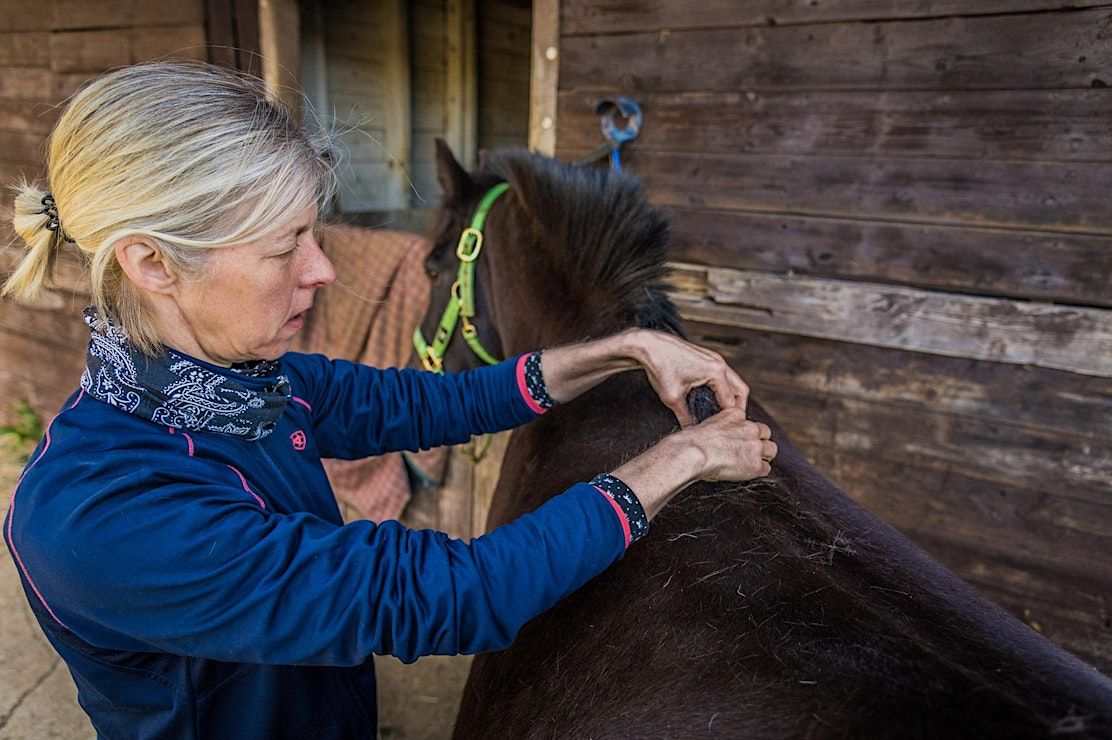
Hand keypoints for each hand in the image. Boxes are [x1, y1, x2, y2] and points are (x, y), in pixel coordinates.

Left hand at [625, 329, 749, 427]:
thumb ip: (684, 417)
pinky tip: (711, 398)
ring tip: (719, 413)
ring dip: (730, 396)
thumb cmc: (660, 365)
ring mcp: (714, 358)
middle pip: (740, 390)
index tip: (721, 429)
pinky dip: (722, 387)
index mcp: (715, 372)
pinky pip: (723, 375)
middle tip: (727, 423)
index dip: (727, 418)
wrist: (649, 345)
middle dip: (736, 408)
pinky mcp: (707, 357)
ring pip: (733, 381)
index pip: (731, 402)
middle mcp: (719, 363)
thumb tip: (690, 430)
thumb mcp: (672, 398)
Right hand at [677, 407, 775, 481]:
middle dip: (760, 441)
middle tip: (748, 451)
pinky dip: (757, 472)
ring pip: (771, 450)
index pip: (749, 421)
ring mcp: (755, 446)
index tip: (737, 439)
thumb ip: (720, 427)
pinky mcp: (756, 465)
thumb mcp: (707, 425)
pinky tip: (745, 473)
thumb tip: (720, 440)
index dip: (745, 431)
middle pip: (766, 433)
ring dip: (763, 456)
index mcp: (735, 414)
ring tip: (750, 463)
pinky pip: (765, 469)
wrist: (693, 453)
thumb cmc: (691, 442)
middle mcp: (749, 428)